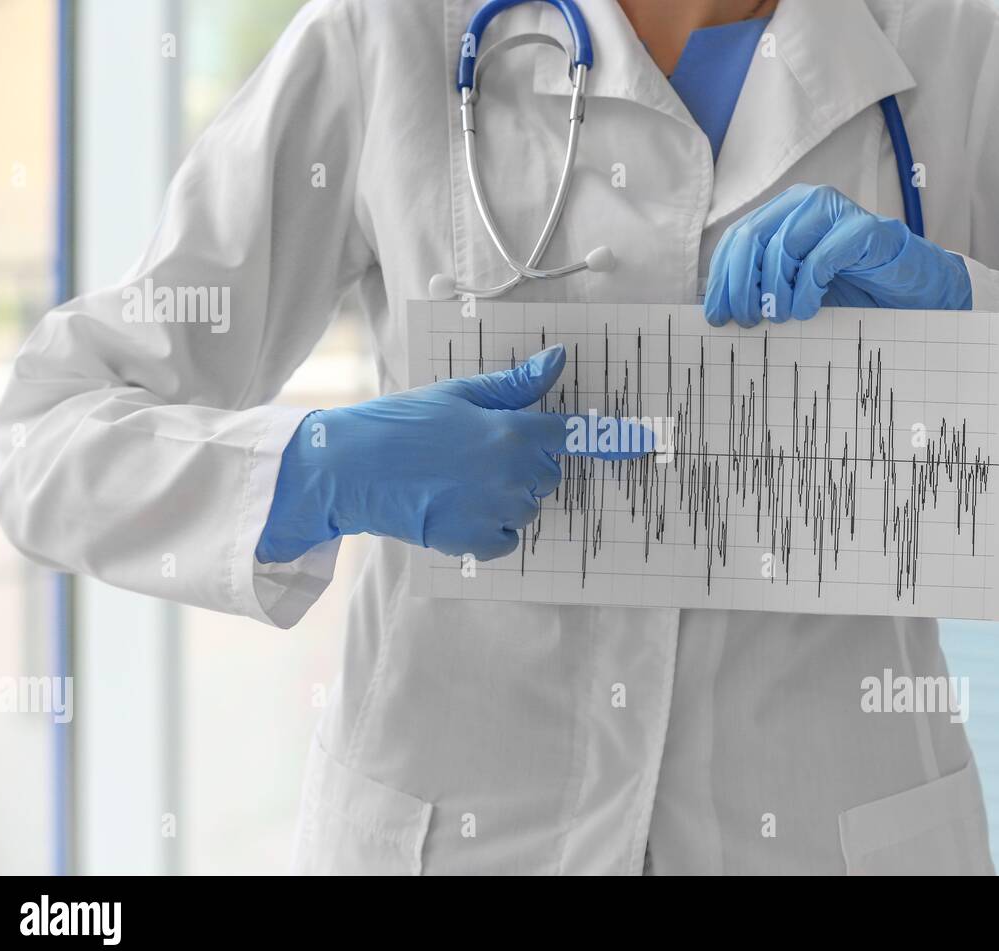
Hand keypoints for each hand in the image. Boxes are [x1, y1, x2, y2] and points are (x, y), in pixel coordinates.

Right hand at [257, 345, 639, 563]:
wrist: (351, 468)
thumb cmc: (403, 422)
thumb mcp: (459, 394)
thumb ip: (514, 386)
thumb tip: (558, 360)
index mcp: (511, 431)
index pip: (575, 436)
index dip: (614, 440)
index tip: (647, 443)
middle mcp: (513, 474)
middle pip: (547, 473)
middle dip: (524, 463)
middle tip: (475, 452)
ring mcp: (497, 511)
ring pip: (529, 506)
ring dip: (506, 496)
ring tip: (457, 479)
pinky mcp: (477, 542)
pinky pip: (507, 538)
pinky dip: (490, 528)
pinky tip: (456, 507)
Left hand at [703, 183, 972, 325]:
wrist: (910, 291)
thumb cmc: (850, 288)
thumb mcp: (795, 287)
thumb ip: (762, 286)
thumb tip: (717, 309)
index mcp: (783, 212)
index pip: (737, 239)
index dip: (721, 279)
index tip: (717, 316)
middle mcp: (805, 202)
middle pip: (752, 238)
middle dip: (741, 285)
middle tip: (746, 320)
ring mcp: (835, 210)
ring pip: (782, 246)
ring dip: (774, 291)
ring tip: (780, 318)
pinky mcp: (863, 229)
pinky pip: (819, 259)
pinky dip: (806, 291)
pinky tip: (807, 311)